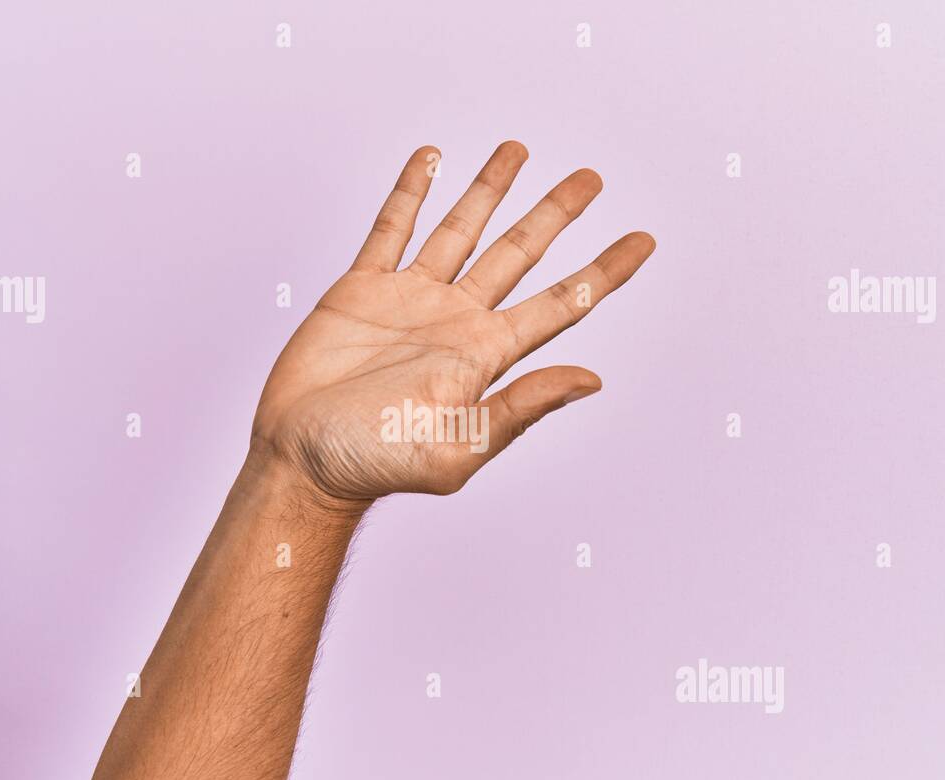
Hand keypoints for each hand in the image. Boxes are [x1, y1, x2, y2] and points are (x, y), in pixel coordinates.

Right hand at [251, 141, 654, 500]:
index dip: (604, 271)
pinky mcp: (361, 289)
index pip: (560, 304)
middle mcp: (456, 320)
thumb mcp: (459, 447)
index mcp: (486, 355)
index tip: (643, 239)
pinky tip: (431, 160)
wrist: (301, 459)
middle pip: (519, 253)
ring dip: (489, 190)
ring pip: (461, 230)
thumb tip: (592, 379)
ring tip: (517, 149)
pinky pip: (391, 229)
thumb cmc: (375, 465)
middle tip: (591, 178)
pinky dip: (411, 192)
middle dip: (555, 214)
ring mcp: (410, 300)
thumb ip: (521, 408)